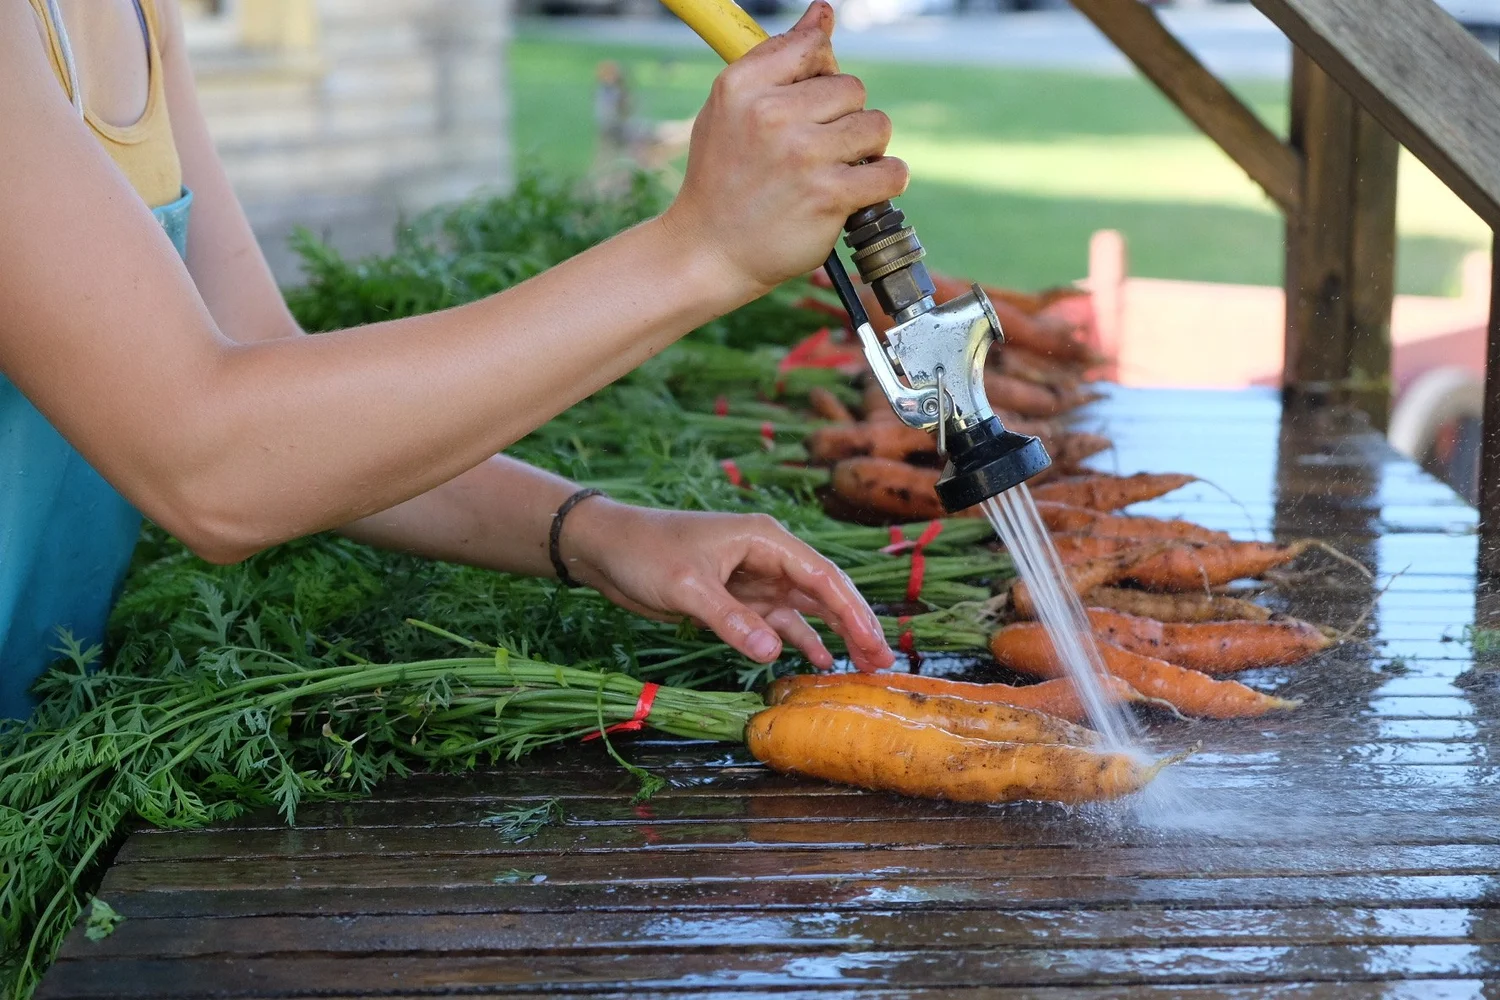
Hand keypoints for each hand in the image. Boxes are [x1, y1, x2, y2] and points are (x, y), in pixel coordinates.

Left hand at [562, 499, 895, 671]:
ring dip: (833, 635)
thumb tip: (772, 653)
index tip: (874, 641)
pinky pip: (778, 622)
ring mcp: (754, 579)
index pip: (821, 575)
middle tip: (880, 662)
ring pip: (805, 610)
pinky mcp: (737, 600)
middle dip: (854, 625)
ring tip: (861, 666)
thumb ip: (731, 620)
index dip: (853, 610)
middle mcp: (767, 557)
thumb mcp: (688, 587)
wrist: (606, 549)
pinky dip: (798, 640)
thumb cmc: (645, 552)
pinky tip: (818, 662)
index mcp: (764, 539)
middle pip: (823, 592)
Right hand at [661, 0, 908, 295]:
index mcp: (743, 86)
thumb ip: (776, 60)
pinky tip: (860, 191)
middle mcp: (771, 115)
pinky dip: (885, 182)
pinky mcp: (829, 196)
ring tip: (836, 170)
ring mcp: (802, 155)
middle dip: (844, 117)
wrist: (709, 251)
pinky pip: (890, 172)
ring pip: (876, 126)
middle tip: (818, 148)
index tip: (812, 100)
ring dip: (866, 150)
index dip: (822, 73)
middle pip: (852, 88)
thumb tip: (822, 14)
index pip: (813, 46)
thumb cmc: (721, 179)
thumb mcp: (729, 109)